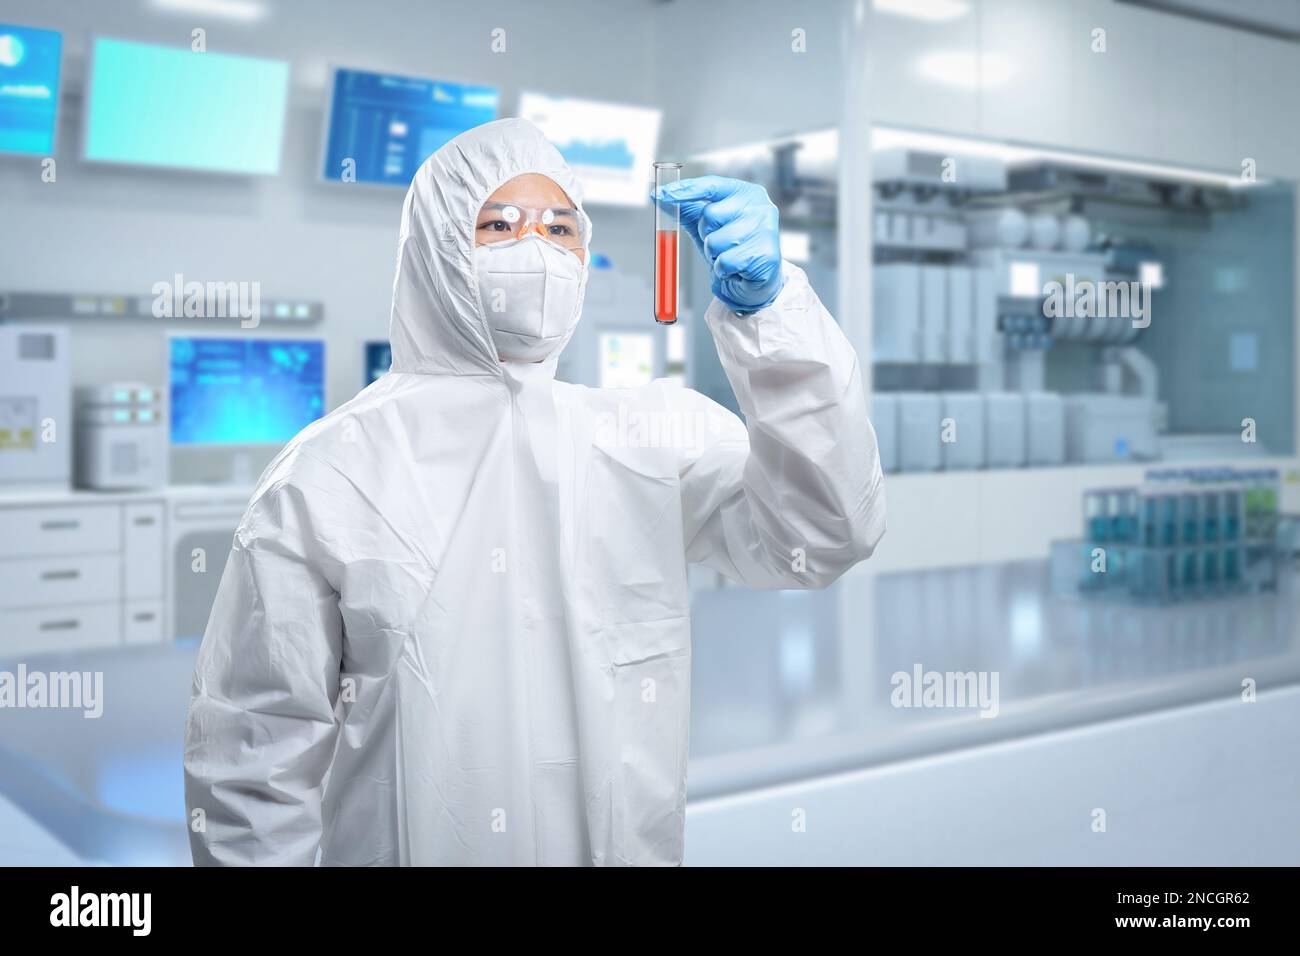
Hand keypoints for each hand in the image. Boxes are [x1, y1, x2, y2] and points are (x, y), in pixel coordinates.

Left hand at [653, 175, 783, 313]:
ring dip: (715, 255)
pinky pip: (725, 262)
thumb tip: (658, 197)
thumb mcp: (709, 226)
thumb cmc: (733, 248)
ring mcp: (764, 229)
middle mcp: (758, 206)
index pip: (711, 185)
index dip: (685, 190)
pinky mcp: (766, 254)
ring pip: (715, 242)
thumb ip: (687, 210)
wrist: (756, 280)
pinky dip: (724, 270)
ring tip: (730, 256)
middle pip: (710, 215)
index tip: (662, 194)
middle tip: (720, 243)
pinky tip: (737, 269)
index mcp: (744, 193)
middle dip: (706, 234)